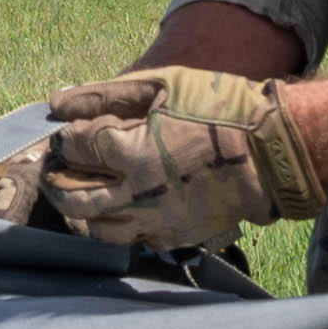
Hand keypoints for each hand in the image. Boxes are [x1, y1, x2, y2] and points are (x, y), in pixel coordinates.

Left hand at [0, 67, 323, 253]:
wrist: (271, 153)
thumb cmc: (218, 110)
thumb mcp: (161, 87)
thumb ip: (103, 95)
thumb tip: (56, 103)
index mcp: (130, 152)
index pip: (75, 149)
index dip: (65, 140)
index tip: (67, 135)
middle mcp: (135, 194)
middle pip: (72, 196)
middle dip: (56, 180)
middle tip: (56, 169)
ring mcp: (153, 222)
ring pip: (94, 229)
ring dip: (77, 211)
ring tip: (78, 194)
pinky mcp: (172, 238)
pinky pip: (128, 241)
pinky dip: (112, 228)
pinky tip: (114, 211)